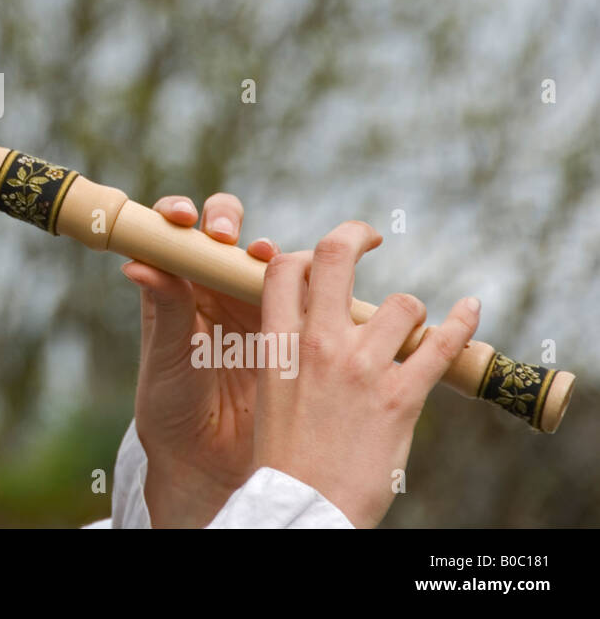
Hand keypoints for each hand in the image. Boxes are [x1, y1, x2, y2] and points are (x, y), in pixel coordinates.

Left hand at [127, 193, 278, 526]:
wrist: (209, 457)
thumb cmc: (171, 403)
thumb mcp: (166, 354)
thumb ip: (165, 307)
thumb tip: (136, 262)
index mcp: (175, 284)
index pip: (176, 232)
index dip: (178, 214)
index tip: (181, 218)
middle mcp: (212, 284)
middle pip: (224, 229)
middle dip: (225, 219)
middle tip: (224, 236)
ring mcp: (251, 301)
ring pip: (263, 254)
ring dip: (267, 246)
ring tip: (263, 256)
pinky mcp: (287, 324)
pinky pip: (301, 292)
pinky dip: (307, 280)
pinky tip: (308, 282)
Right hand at [253, 220, 480, 526]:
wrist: (303, 506)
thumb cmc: (285, 456)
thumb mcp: (270, 392)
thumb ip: (288, 351)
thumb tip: (309, 320)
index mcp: (278, 345)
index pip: (283, 268)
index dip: (303, 252)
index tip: (322, 258)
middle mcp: (318, 345)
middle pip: (335, 257)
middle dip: (354, 235)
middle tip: (369, 237)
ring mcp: (361, 368)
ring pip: (400, 303)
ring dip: (409, 312)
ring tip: (409, 331)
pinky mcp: (401, 398)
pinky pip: (442, 345)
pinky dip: (462, 322)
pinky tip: (471, 308)